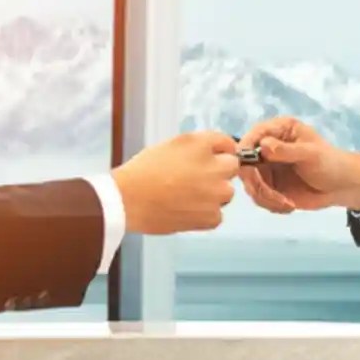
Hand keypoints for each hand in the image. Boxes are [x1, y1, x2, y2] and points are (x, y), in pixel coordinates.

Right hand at [111, 130, 239, 233]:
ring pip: (227, 192)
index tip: (210, 159)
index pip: (227, 143)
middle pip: (232, 167)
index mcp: (202, 145)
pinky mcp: (210, 216)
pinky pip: (218, 214)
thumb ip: (199, 145)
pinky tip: (187, 210)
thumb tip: (220, 151)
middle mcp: (214, 167)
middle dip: (219, 171)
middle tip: (196, 179)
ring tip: (188, 196)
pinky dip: (206, 214)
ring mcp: (215, 193)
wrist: (127, 200)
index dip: (219, 151)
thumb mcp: (171, 145)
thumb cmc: (144, 171)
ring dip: (214, 194)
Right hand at [237, 116, 359, 213]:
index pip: (251, 137)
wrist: (343, 187)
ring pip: (250, 184)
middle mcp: (268, 148)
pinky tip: (289, 206)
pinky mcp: (270, 186)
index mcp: (278, 130)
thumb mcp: (311, 155)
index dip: (245, 152)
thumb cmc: (331, 163)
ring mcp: (267, 168)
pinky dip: (271, 205)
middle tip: (275, 198)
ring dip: (266, 198)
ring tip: (287, 203)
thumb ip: (286, 151)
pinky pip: (259, 198)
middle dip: (256, 184)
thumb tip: (262, 145)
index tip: (249, 169)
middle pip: (245, 164)